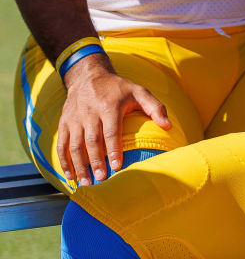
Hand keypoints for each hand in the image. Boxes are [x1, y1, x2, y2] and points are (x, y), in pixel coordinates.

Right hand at [57, 55, 170, 186]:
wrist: (88, 77)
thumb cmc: (118, 88)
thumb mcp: (139, 92)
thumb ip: (155, 108)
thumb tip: (168, 126)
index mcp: (109, 106)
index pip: (111, 132)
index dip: (113, 150)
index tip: (116, 167)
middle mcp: (89, 113)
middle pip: (92, 141)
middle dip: (96, 162)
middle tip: (101, 179)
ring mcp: (74, 119)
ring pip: (75, 145)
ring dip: (79, 165)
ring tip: (85, 182)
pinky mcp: (64, 123)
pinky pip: (62, 144)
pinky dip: (64, 160)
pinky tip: (69, 175)